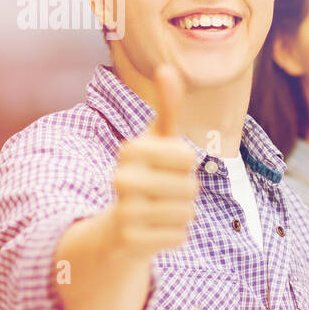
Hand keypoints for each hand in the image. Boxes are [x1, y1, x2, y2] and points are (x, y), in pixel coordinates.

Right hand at [105, 64, 199, 259]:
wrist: (118, 225)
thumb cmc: (146, 174)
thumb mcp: (156, 141)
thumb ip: (166, 108)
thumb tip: (168, 68)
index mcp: (131, 151)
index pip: (187, 156)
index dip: (187, 164)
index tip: (170, 165)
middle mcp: (122, 179)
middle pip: (191, 186)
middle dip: (188, 192)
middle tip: (167, 192)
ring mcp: (125, 211)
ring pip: (187, 213)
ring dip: (184, 214)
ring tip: (163, 210)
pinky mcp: (131, 240)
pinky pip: (179, 237)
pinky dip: (176, 235)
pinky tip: (157, 230)